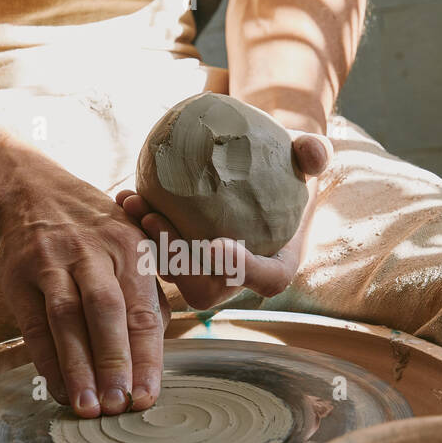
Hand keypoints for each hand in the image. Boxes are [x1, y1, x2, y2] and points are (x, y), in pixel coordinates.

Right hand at [0, 153, 169, 417]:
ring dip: (78, 366)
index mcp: (132, 249)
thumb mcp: (132, 246)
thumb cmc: (93, 234)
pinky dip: (46, 359)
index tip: (147, 397)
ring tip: (88, 407)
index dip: (147, 357)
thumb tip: (156, 354)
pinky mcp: (19, 274)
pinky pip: (33, 323)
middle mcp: (94, 254)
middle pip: (107, 311)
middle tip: (121, 406)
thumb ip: (150, 295)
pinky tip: (58, 388)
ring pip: (68, 318)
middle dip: (115, 361)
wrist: (29, 193)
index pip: (143, 311)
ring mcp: (53, 263)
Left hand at [116, 130, 331, 310]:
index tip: (215, 244)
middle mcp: (237, 280)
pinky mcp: (181, 260)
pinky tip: (126, 196)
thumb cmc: (287, 163)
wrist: (261, 170)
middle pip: (205, 290)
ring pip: (172, 276)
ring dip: (147, 246)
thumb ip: (315, 152)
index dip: (239, 271)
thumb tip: (315, 153)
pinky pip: (156, 255)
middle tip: (155, 219)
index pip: (264, 280)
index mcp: (276, 264)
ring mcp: (205, 274)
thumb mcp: (307, 152)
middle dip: (177, 262)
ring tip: (133, 203)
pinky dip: (137, 231)